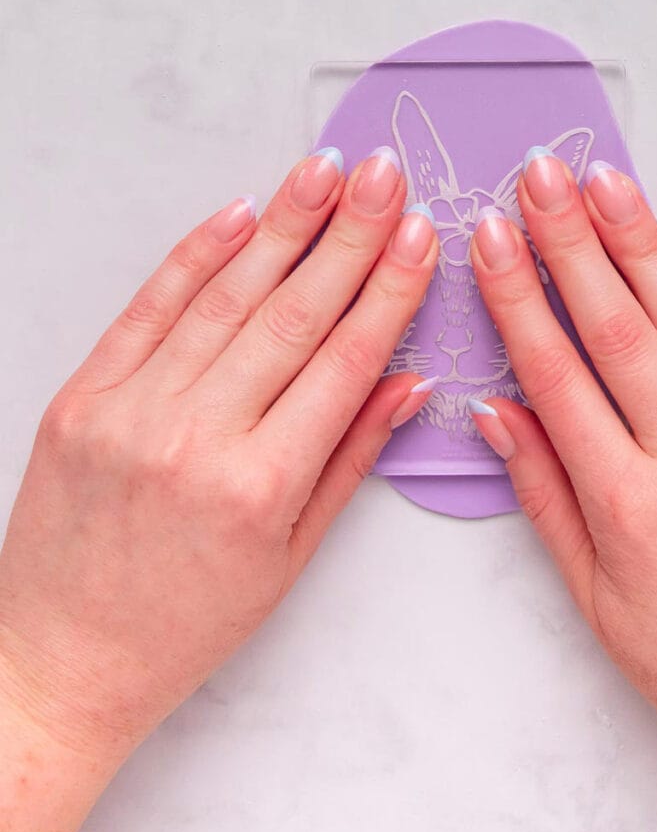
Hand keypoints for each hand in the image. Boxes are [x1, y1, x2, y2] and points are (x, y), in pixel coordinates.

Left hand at [0, 146, 437, 831]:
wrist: (60, 659)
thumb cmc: (179, 624)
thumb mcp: (288, 558)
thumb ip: (351, 459)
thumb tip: (408, 383)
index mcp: (258, 486)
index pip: (344, 361)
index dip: (390, 290)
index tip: (421, 238)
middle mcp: (196, 438)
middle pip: (294, 313)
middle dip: (351, 234)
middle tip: (386, 177)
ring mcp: (133, 410)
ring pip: (226, 295)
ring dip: (285, 225)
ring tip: (326, 172)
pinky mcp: (83, 395)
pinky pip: (149, 306)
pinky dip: (197, 254)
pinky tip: (240, 214)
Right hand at [469, 153, 656, 831]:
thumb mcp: (593, 595)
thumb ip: (542, 492)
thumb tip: (494, 411)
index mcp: (626, 503)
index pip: (556, 372)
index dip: (516, 294)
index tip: (488, 237)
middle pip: (617, 326)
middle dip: (570, 240)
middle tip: (539, 176)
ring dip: (640, 242)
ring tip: (604, 181)